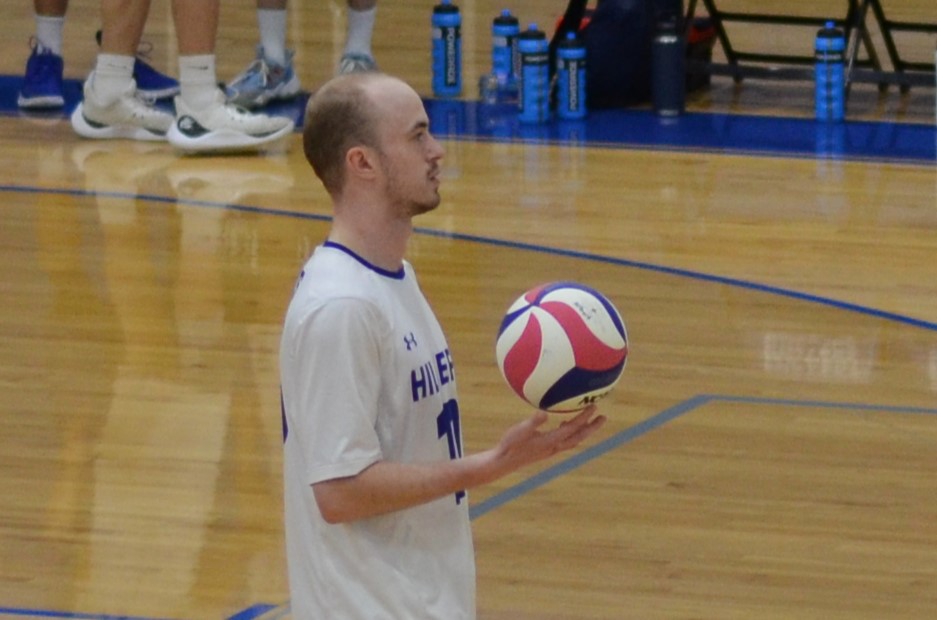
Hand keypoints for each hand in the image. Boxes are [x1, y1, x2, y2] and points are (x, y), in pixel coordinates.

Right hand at [491, 405, 605, 474]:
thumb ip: (533, 422)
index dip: (584, 418)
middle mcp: (554, 446)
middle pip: (579, 437)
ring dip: (583, 431)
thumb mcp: (520, 431)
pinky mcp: (545, 450)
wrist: (503, 463)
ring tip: (589, 421)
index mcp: (550, 441)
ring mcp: (550, 449)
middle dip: (592, 427)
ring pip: (573, 440)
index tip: (594, 407)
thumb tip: (545, 412)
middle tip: (603, 417)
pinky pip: (563, 440)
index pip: (572, 428)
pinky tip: (564, 424)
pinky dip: (569, 431)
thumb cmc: (510, 445)